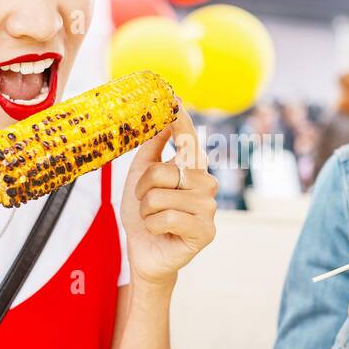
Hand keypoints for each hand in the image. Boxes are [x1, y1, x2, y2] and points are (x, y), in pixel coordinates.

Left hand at [121, 104, 217, 287]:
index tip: (173, 96)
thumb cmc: (145, 215)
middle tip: (145, 203)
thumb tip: (161, 118)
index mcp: (192, 169)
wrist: (144, 253)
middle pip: (162, 171)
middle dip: (143, 189)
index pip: (188, 139)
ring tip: (154, 219)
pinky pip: (166, 217)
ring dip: (146, 211)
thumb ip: (152, 149)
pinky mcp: (205, 231)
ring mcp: (208, 208)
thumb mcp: (140, 178)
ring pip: (159, 196)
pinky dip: (153, 225)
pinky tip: (161, 232)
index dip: (180, 119)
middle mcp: (206, 184)